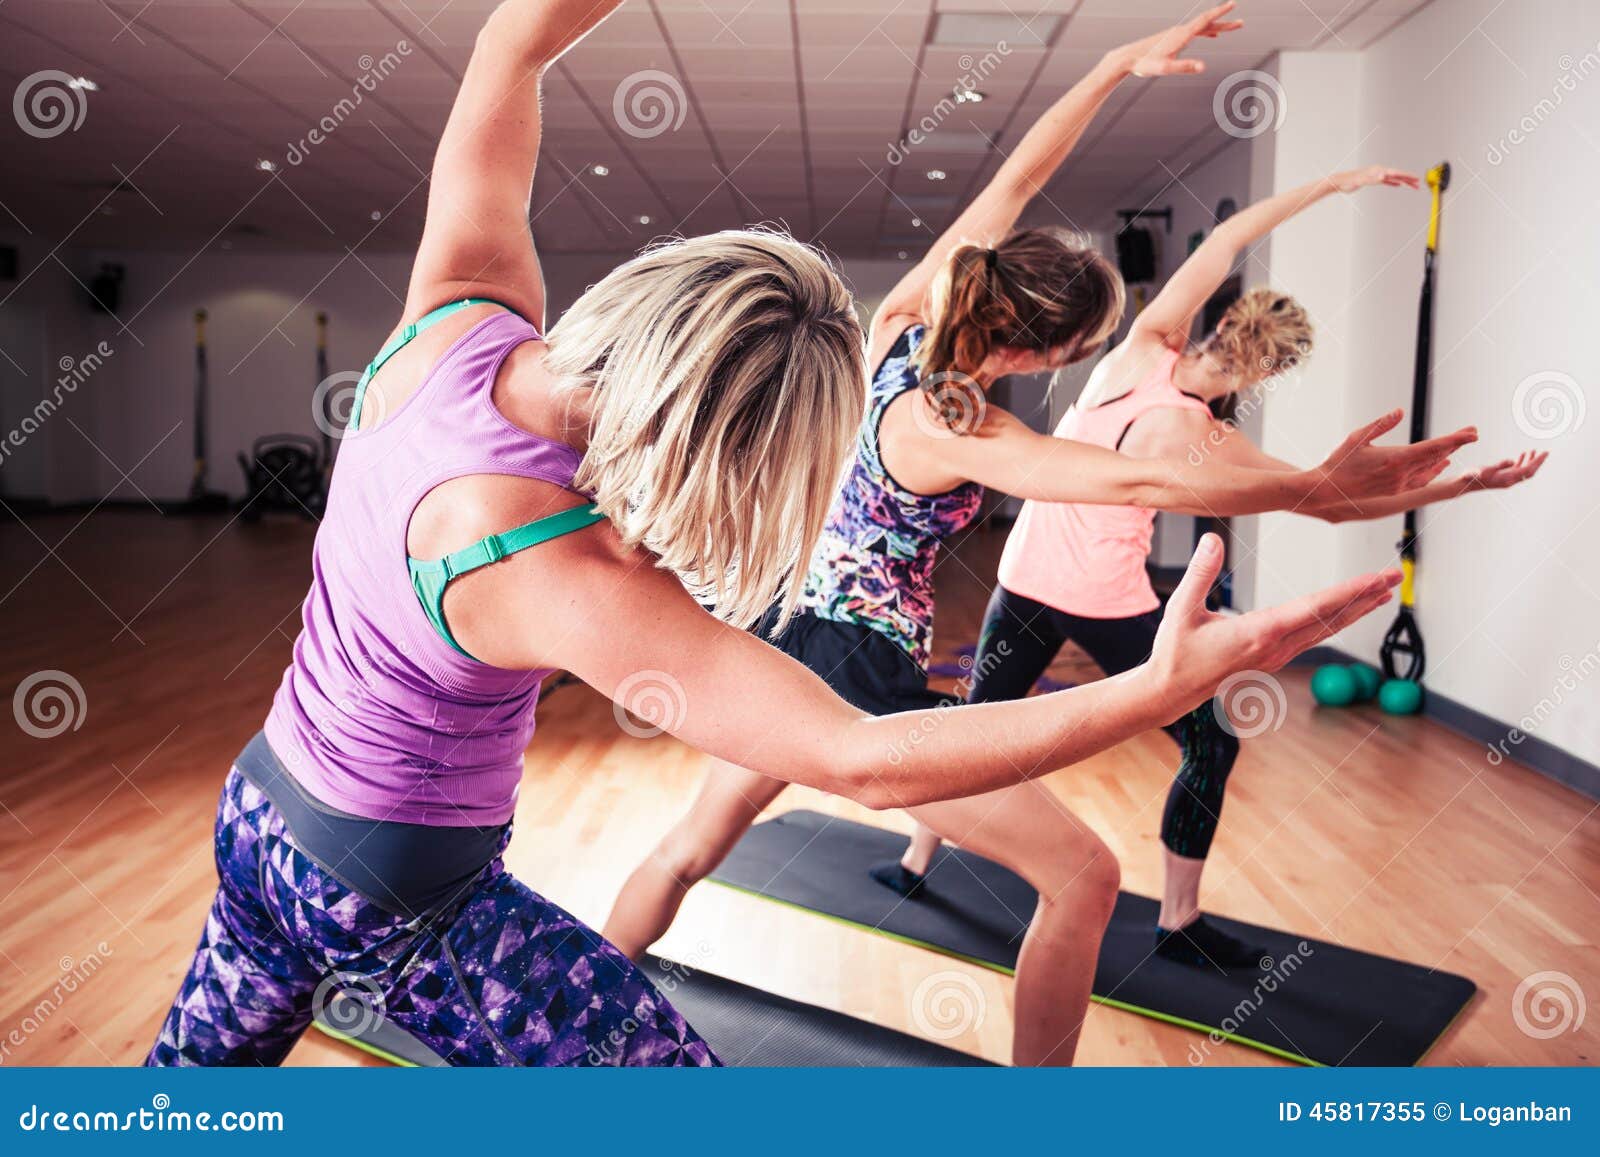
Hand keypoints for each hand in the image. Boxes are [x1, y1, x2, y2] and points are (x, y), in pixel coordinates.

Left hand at [1110, 2, 1244, 78]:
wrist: (1127, 58)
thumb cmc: (1145, 63)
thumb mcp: (1166, 68)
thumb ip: (1185, 66)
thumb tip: (1203, 67)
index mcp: (1182, 35)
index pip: (1205, 20)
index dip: (1220, 12)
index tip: (1232, 4)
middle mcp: (1180, 31)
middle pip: (1207, 23)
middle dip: (1224, 22)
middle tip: (1241, 22)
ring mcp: (1176, 34)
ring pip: (1201, 28)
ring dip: (1217, 27)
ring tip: (1230, 28)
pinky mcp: (1172, 39)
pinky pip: (1194, 32)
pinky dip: (1206, 32)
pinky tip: (1211, 36)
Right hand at [1147, 534, 1400, 710]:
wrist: (1171, 691)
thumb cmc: (1175, 652)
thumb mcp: (1181, 609)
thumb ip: (1200, 573)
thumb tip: (1212, 538)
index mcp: (1259, 633)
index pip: (1315, 608)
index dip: (1349, 591)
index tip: (1376, 578)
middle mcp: (1275, 647)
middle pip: (1331, 619)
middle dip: (1366, 596)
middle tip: (1394, 576)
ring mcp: (1276, 655)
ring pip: (1327, 629)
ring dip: (1356, 609)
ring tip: (1381, 592)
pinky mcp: (1272, 658)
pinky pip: (1314, 637)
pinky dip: (1336, 621)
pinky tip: (1346, 613)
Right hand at [1313, 410, 1476, 503]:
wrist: (1328, 490)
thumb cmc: (1339, 461)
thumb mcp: (1358, 437)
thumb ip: (1381, 424)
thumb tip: (1400, 411)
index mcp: (1395, 458)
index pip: (1433, 447)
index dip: (1455, 439)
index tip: (1472, 433)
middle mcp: (1401, 474)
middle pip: (1436, 457)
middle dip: (1455, 444)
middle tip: (1472, 434)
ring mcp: (1399, 485)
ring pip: (1429, 469)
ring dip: (1444, 457)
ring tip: (1456, 448)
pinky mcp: (1394, 492)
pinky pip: (1420, 480)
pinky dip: (1432, 471)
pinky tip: (1438, 466)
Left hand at [1330, 165, 1420, 192]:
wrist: (1339, 181)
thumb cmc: (1348, 181)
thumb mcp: (1361, 180)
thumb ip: (1373, 178)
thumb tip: (1384, 175)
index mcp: (1378, 171)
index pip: (1396, 173)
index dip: (1407, 176)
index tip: (1416, 179)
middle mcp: (1378, 171)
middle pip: (1397, 174)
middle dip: (1409, 179)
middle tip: (1419, 184)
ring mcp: (1376, 175)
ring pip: (1393, 178)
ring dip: (1403, 182)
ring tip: (1412, 186)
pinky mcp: (1373, 180)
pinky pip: (1387, 181)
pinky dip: (1393, 183)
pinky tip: (1397, 185)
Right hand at [1458, 449, 1548, 490]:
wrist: (1465, 483)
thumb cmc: (1472, 476)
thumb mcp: (1485, 468)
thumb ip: (1499, 465)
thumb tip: (1512, 460)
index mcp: (1507, 479)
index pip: (1527, 470)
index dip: (1538, 462)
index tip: (1545, 453)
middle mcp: (1509, 480)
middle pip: (1529, 472)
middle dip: (1538, 462)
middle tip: (1546, 452)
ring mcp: (1507, 479)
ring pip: (1524, 471)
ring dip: (1531, 461)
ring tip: (1535, 451)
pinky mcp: (1503, 477)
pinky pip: (1517, 470)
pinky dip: (1522, 462)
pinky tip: (1523, 454)